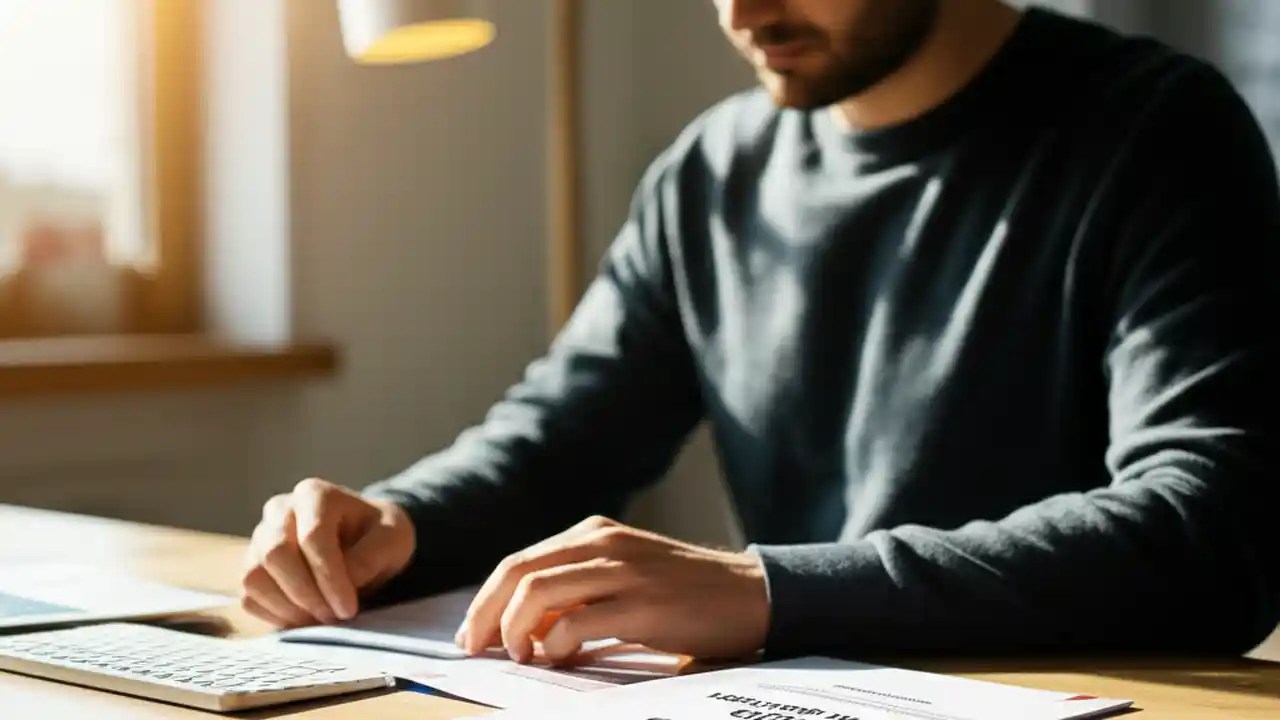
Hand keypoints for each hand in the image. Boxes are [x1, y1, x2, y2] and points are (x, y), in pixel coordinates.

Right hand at [241, 479, 415, 626]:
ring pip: (255, 576)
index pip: (313, 536)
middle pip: (275, 554)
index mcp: (315, 494)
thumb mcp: (393, 539)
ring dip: (289, 607)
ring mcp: (260, 538)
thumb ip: (371, 557)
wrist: (363, 543)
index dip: (329, 577)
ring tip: (322, 618)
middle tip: (334, 616)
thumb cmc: (377, 536)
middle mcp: (280, 510)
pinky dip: (276, 615)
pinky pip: (250, 596)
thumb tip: (344, 581)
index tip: (348, 608)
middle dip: (306, 594)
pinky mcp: (252, 566)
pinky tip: (306, 617)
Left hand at [456, 516, 769, 663]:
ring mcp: (624, 572)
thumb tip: (522, 623)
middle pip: (518, 573)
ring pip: (539, 592)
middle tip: (478, 650)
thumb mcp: (624, 574)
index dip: (485, 600)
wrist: (750, 594)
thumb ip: (577, 589)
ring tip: (521, 655)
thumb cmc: (683, 593)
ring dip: (516, 630)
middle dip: (487, 615)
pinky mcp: (644, 605)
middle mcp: (604, 543)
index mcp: (595, 533)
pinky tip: (559, 658)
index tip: (472, 635)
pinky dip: (555, 644)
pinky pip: (578, 623)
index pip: (519, 561)